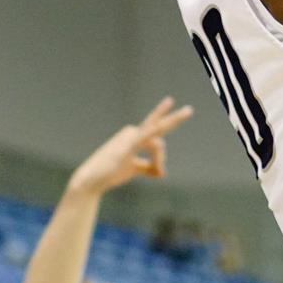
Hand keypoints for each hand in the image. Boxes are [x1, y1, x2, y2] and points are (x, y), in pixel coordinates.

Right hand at [66, 98, 193, 197]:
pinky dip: (157, 158)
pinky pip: (148, 146)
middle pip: (159, 127)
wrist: (92, 180)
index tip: (170, 102)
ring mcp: (129, 139)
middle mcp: (132, 133)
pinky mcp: (127, 148)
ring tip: (158, 173)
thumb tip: (162, 173)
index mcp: (134, 136)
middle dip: (175, 118)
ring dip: (160, 160)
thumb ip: (149, 168)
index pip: (154, 126)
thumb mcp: (134, 169)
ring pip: (157, 144)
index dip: (165, 117)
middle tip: (190, 110)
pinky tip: (161, 169)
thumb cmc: (111, 172)